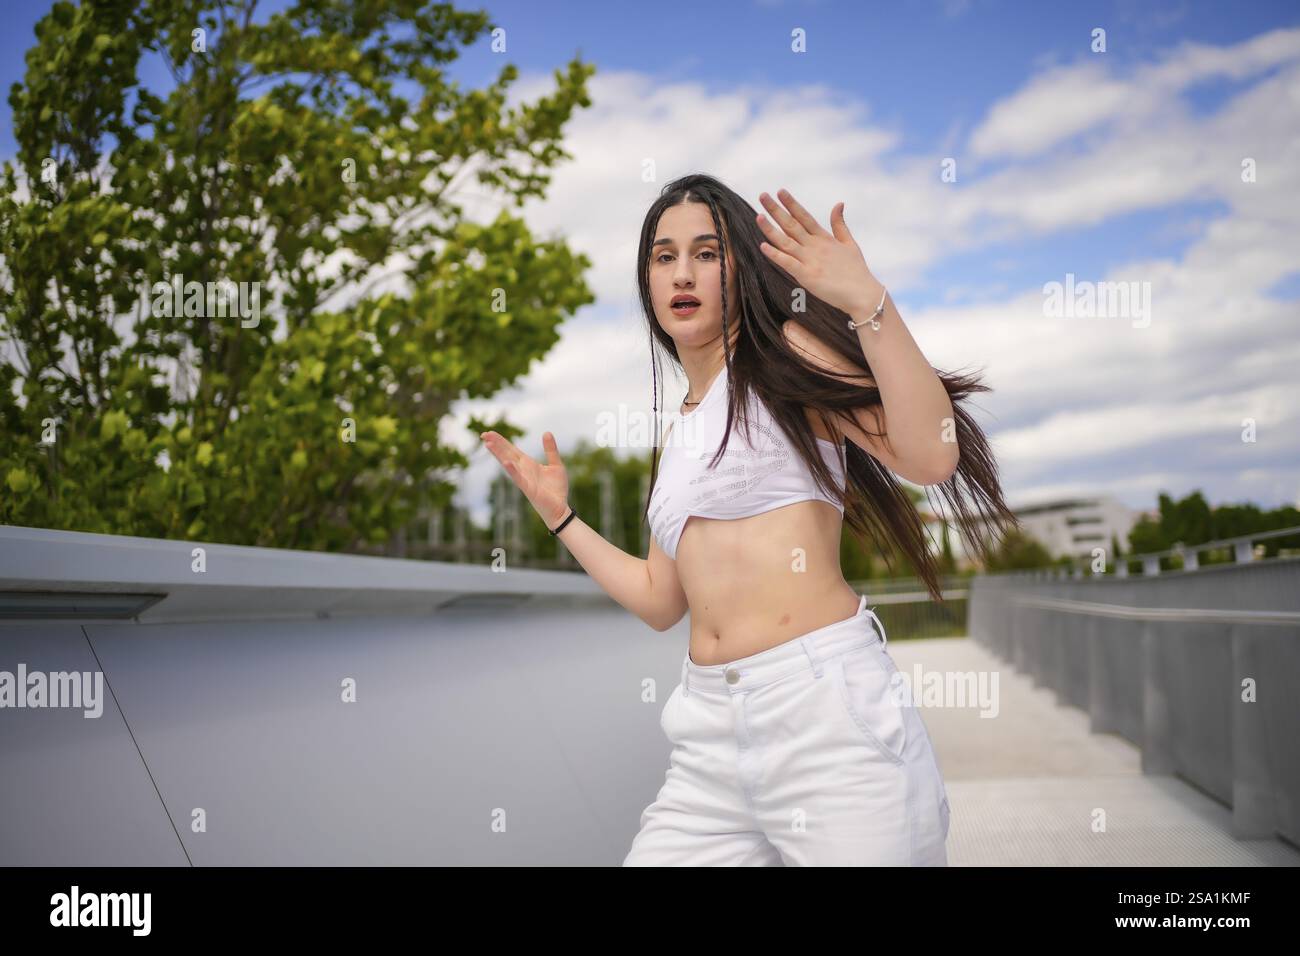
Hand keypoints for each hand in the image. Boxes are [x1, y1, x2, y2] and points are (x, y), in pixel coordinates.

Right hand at [480, 430, 570, 527]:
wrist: (560, 509)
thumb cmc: (556, 489)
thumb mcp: (556, 465)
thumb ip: (550, 450)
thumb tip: (546, 432)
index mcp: (528, 464)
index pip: (511, 450)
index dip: (501, 441)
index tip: (490, 433)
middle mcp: (523, 470)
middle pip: (506, 454)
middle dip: (496, 445)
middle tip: (483, 434)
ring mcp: (524, 479)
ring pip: (508, 464)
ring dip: (499, 454)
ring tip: (488, 444)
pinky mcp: (528, 489)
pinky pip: (519, 479)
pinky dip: (512, 471)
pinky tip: (506, 463)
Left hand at [756, 188, 878, 316]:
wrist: (863, 294)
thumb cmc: (857, 271)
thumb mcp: (849, 243)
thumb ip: (840, 224)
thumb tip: (839, 203)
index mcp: (824, 238)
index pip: (804, 216)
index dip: (792, 204)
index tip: (780, 191)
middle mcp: (815, 246)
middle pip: (792, 225)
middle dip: (776, 210)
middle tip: (762, 195)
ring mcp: (810, 260)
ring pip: (786, 242)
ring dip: (771, 229)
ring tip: (759, 216)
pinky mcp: (807, 276)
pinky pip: (788, 264)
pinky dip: (776, 255)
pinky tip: (763, 246)